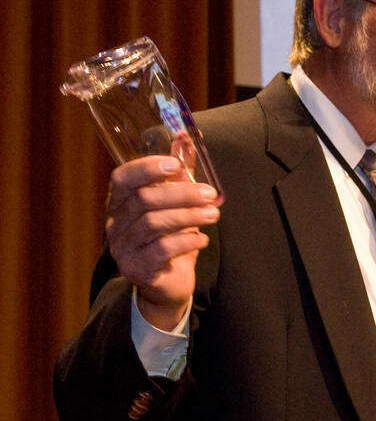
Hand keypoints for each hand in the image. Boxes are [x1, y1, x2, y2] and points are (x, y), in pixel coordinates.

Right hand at [105, 155, 220, 329]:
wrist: (169, 282)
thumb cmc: (171, 236)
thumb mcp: (176, 201)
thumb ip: (179, 172)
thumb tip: (186, 137)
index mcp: (121, 202)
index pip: (123, 178)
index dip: (147, 168)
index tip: (176, 165)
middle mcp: (116, 224)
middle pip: (144, 199)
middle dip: (181, 194)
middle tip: (209, 194)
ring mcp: (123, 248)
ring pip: (153, 223)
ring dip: (189, 216)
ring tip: (213, 215)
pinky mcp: (137, 269)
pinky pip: (161, 250)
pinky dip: (186, 241)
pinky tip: (202, 239)